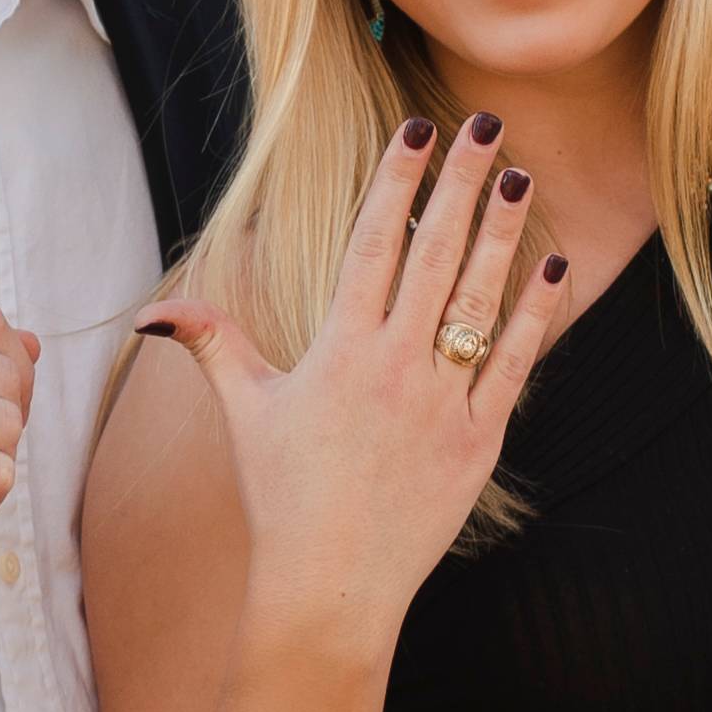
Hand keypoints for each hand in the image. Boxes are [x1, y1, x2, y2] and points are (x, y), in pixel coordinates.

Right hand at [134, 114, 578, 654]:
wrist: (329, 588)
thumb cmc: (282, 498)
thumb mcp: (244, 413)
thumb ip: (211, 346)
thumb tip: (159, 309)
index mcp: (337, 350)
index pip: (372, 243)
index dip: (396, 181)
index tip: (418, 130)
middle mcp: (392, 366)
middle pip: (433, 254)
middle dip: (460, 184)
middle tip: (484, 123)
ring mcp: (440, 402)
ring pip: (479, 300)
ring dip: (503, 234)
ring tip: (520, 177)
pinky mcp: (478, 441)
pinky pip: (515, 366)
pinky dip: (535, 316)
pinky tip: (552, 269)